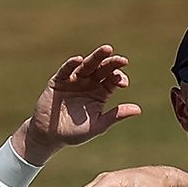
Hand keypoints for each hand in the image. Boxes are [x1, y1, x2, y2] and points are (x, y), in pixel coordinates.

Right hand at [14, 46, 141, 165]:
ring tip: (106, 50)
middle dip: (112, 63)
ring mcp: (74, 80)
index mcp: (101, 92)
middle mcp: (89, 83)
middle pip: (102, 68)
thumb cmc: (74, 133)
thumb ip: (115, 116)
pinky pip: (66, 70)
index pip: (113, 79)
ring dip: (96, 57)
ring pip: (87, 65)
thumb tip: (138, 110)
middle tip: (121, 60)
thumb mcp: (98, 125)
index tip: (123, 82)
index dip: (119, 78)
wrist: (50, 136)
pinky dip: (72, 64)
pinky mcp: (59, 80)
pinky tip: (79, 60)